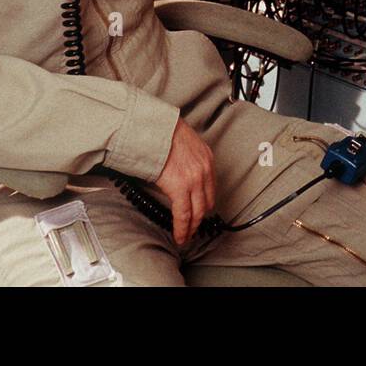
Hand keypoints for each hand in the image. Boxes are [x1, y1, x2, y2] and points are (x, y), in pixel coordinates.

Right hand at [155, 117, 215, 245]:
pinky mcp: (180, 188)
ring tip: (186, 237)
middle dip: (200, 219)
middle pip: (206, 203)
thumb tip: (179, 173)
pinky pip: (184, 216)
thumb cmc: (164, 132)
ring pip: (197, 213)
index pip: (210, 189)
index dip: (205, 204)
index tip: (201, 212)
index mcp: (207, 159)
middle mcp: (204, 170)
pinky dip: (182, 230)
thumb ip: (188, 160)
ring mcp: (194, 180)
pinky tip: (180, 237)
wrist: (155, 128)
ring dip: (192, 228)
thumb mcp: (185, 143)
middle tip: (194, 229)